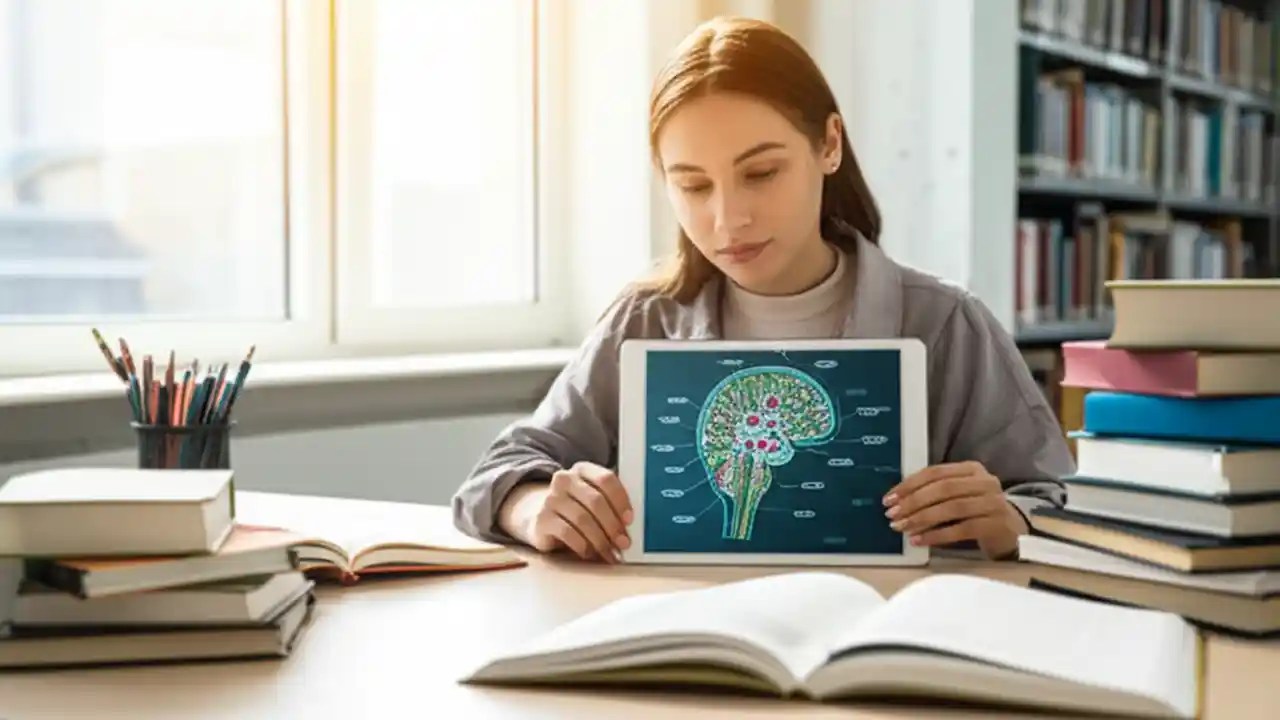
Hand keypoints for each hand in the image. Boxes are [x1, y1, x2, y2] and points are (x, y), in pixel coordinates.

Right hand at [505, 462, 633, 562]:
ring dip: (600, 540)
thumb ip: (611, 505)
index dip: (621, 500)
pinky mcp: (541, 519)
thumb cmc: (577, 508)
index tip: (630, 519)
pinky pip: (567, 533)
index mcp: (582, 469)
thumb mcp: (593, 499)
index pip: (606, 479)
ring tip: (610, 553)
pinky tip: (590, 553)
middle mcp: (564, 479)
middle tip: (624, 542)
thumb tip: (630, 527)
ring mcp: (550, 498)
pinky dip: (583, 546)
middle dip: (613, 525)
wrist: (540, 515)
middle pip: (596, 501)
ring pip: (583, 519)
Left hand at [881, 461, 1028, 559]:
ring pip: (952, 508)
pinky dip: (937, 535)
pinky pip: (961, 529)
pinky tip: (920, 540)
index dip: (910, 484)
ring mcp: (993, 503)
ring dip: (922, 519)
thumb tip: (898, 500)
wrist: (1011, 531)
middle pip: (943, 489)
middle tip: (892, 515)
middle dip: (913, 502)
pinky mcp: (996, 525)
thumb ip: (936, 491)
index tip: (889, 498)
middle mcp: (985, 482)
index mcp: (972, 469)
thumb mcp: (959, 494)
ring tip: (903, 528)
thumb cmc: (977, 511)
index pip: (936, 472)